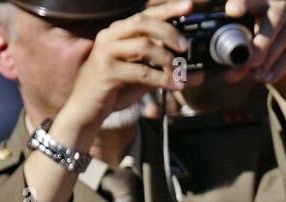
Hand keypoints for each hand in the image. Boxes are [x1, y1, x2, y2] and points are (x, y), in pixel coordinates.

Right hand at [61, 0, 194, 131]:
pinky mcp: (107, 71)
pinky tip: (175, 85)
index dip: (168, 9)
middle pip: (143, 23)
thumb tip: (198, 74)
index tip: (189, 5)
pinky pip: (141, 71)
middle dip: (169, 31)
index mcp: (120, 32)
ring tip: (180, 73)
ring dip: (167, 59)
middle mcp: (111, 36)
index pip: (145, 14)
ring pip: (143, 45)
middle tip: (185, 46)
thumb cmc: (116, 87)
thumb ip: (168, 71)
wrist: (87, 107)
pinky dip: (162, 79)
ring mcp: (107, 52)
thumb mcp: (146, 77)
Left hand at [223, 0, 285, 115]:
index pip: (252, 0)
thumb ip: (237, 63)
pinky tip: (269, 78)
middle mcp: (280, 6)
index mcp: (259, 4)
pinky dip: (281, 66)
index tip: (232, 11)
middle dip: (263, 39)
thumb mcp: (246, 59)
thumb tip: (227, 74)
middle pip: (274, 16)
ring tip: (257, 75)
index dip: (244, 3)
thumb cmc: (262, 58)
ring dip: (270, 58)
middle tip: (251, 61)